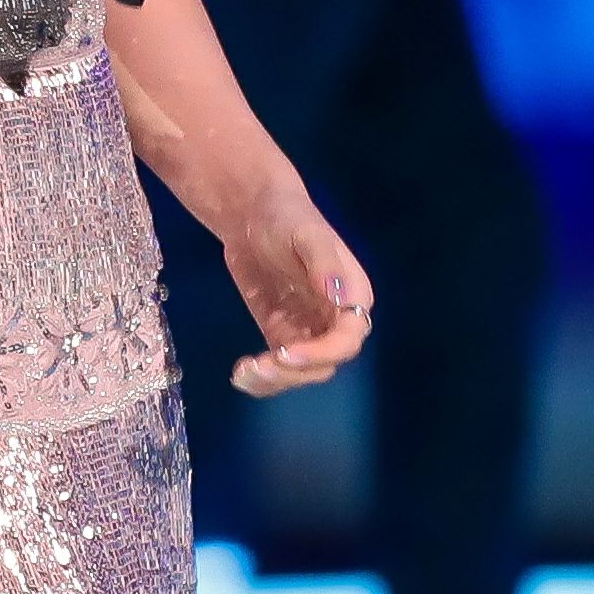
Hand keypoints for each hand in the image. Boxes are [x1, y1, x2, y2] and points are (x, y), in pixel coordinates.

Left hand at [219, 188, 371, 396]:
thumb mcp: (306, 232)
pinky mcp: (282, 334)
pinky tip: (241, 375)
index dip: (323, 352)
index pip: (348, 338)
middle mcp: (335, 318)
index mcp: (352, 295)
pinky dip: (262, 378)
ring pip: (302, 372)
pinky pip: (279, 367)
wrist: (252, 213)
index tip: (286, 352)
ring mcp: (308, 329)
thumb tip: (338, 295)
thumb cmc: (286, 214)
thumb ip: (324, 262)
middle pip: (325, 362)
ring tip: (243, 373)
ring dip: (276, 380)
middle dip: (294, 370)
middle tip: (257, 365)